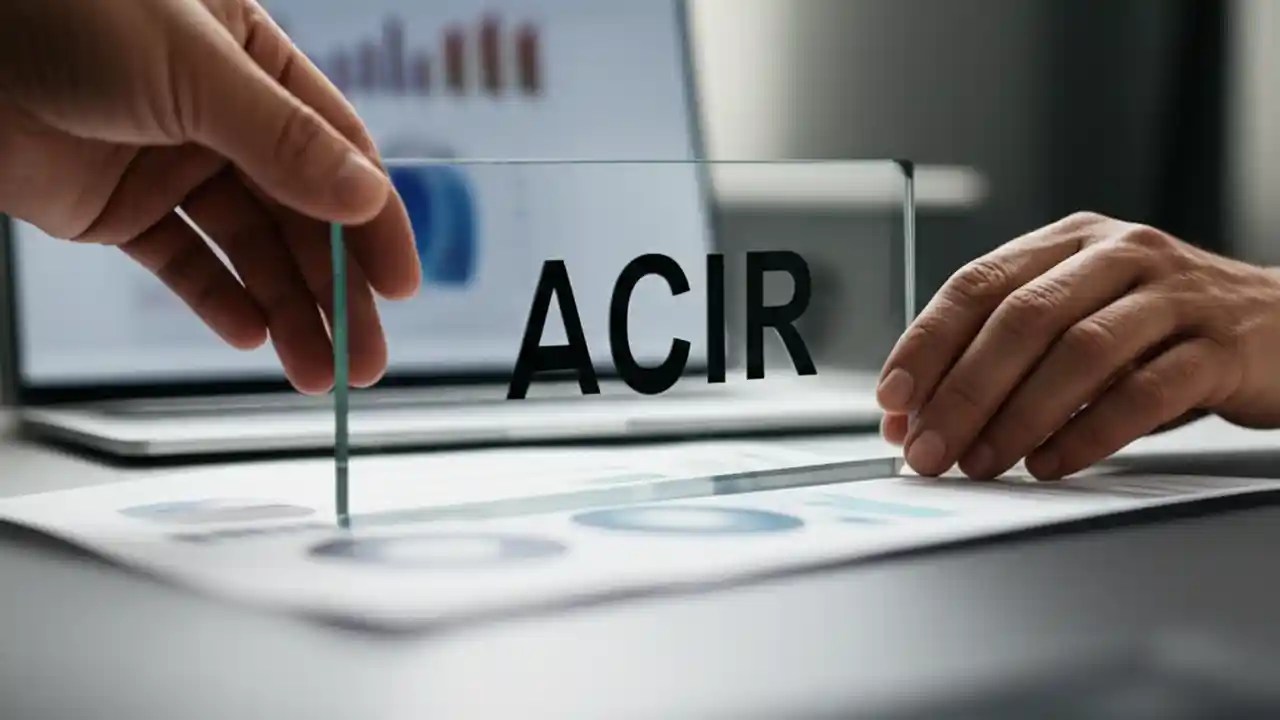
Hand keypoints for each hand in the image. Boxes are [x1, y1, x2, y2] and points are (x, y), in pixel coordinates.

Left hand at [0, 0, 420, 393]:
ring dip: (285, 309)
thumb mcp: (191, 71)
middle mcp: (225, 115)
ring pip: (247, 249)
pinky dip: (215, 300)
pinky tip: (250, 335)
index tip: (399, 284)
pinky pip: (181, 261)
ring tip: (313, 370)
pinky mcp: (119, 207)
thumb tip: (366, 198)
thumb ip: (282, 140)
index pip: (340, 150)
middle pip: (300, 214)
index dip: (374, 221)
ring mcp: (172, 163)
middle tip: (364, 358)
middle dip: (336, 289)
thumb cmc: (65, 11)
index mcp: (256, 60)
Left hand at [876, 212, 1279, 479]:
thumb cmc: (1163, 331)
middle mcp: (1117, 254)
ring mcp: (1174, 295)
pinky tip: (1054, 464)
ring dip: (1018, 417)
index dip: (926, 344)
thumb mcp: (1082, 318)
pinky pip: (1146, 392)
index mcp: (1069, 241)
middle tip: (928, 450)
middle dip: (962, 392)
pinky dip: (1090, 432)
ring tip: (982, 462)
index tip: (891, 400)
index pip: (977, 284)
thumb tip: (918, 415)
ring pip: (1079, 352)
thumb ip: (1009, 354)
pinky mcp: (1222, 346)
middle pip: (1020, 320)